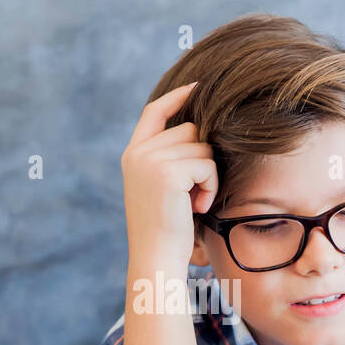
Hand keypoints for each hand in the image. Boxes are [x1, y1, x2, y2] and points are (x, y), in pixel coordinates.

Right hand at [120, 82, 218, 272]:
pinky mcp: (168, 172)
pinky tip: (198, 206)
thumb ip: (169, 157)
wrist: (156, 257)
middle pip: (189, 129)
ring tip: (194, 201)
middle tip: (194, 192)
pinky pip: (207, 164)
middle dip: (202, 157)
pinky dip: (211, 185)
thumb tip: (199, 128)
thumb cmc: (166, 229)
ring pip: (201, 146)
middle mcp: (138, 153)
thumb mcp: (161, 186)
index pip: (154, 111)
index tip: (199, 87)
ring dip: (208, 174)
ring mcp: (150, 160)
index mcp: (133, 154)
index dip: (177, 96)